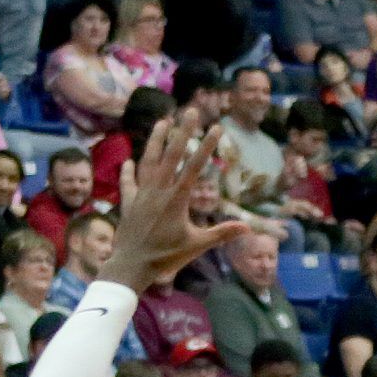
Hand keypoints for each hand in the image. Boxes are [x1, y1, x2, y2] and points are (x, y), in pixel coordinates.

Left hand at [100, 115, 230, 290]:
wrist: (131, 265)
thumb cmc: (166, 257)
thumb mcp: (197, 246)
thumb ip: (221, 233)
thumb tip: (248, 228)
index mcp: (177, 199)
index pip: (194, 166)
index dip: (207, 145)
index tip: (216, 127)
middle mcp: (158, 191)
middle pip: (172, 155)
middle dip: (183, 131)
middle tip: (191, 111)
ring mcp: (141, 195)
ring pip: (148, 161)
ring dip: (156, 141)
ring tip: (162, 122)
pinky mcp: (129, 203)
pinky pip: (129, 183)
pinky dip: (129, 171)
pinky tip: (128, 160)